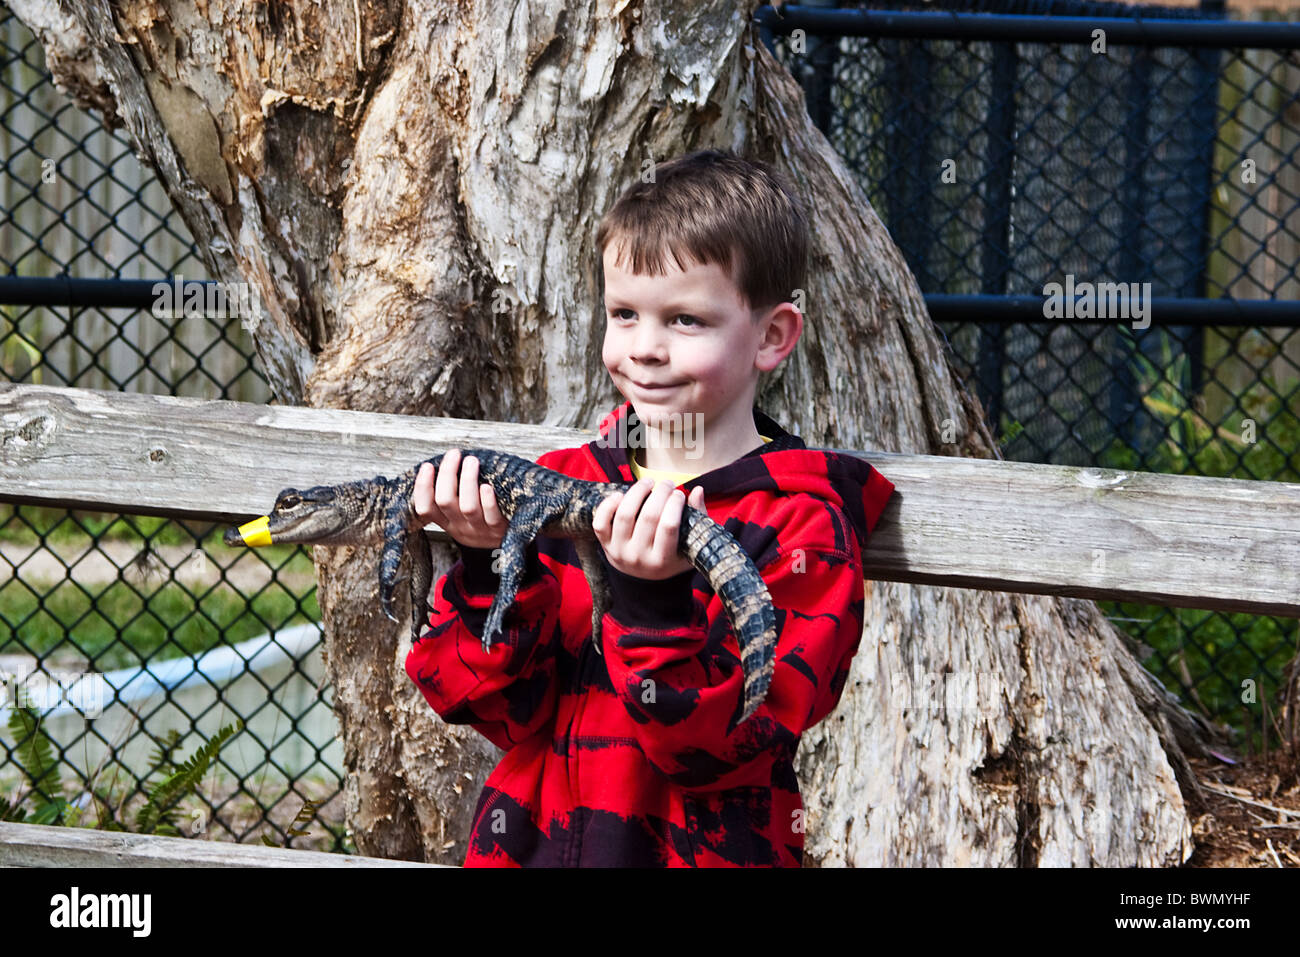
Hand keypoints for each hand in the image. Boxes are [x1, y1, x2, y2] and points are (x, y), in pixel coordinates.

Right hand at [413, 448, 507, 549]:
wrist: (514, 541)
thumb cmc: (485, 519)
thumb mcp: (462, 514)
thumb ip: (453, 494)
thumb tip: (446, 463)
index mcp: (447, 522)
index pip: (425, 508)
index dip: (422, 486)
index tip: (428, 466)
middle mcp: (461, 528)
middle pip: (445, 501)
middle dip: (447, 473)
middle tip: (454, 454)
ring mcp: (480, 530)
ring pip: (467, 507)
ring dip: (467, 480)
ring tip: (471, 461)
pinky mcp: (499, 530)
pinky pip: (491, 516)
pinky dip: (488, 500)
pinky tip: (487, 486)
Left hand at [592, 478, 706, 579]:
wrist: (644, 582)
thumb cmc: (671, 559)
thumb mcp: (689, 547)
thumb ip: (696, 519)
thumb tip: (698, 490)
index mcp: (662, 561)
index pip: (669, 526)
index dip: (675, 504)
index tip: (680, 494)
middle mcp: (638, 558)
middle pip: (648, 517)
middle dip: (660, 493)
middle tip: (668, 484)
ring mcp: (619, 551)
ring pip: (624, 515)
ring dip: (637, 492)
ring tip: (648, 482)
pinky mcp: (604, 545)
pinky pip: (600, 522)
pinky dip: (608, 505)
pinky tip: (621, 495)